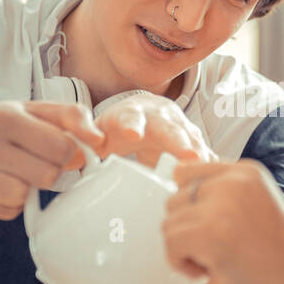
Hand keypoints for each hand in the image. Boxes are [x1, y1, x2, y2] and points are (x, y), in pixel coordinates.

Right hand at [0, 100, 105, 219]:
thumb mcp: (37, 109)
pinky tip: (3, 183)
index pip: (61, 149)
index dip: (69, 153)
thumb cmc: (3, 122)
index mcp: (4, 117)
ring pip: (21, 197)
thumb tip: (99, 141)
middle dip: (50, 171)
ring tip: (19, 172)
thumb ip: (73, 117)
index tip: (62, 151)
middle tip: (40, 162)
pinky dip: (12, 202)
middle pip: (45, 177)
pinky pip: (5, 212)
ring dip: (29, 188)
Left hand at [94, 91, 216, 167]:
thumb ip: (88, 145)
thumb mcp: (102, 133)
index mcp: (131, 114)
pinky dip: (208, 162)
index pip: (129, 117)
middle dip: (177, 140)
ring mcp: (179, 126)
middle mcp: (158, 116)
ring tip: (203, 165)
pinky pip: (203, 151)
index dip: (131, 125)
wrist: (146, 111)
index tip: (132, 135)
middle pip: (167, 127)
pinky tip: (213, 172)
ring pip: (190, 138)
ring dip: (198, 152)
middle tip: (186, 154)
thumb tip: (71, 159)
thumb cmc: (120, 128)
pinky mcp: (193, 140)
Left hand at [161, 160, 283, 283]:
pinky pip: (171, 243)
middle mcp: (233, 180)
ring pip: (169, 223)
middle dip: (188, 230)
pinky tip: (209, 272)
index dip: (189, 205)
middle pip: (175, 199)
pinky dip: (182, 264)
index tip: (207, 228)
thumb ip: (224, 195)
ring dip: (185, 249)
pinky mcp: (210, 232)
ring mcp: (222, 205)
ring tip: (217, 262)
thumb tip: (176, 184)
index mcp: (246, 172)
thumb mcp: (256, 208)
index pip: (188, 172)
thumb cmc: (280, 260)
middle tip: (218, 250)